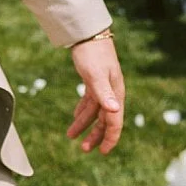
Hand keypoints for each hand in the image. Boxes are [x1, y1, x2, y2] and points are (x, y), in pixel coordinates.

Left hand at [66, 37, 125, 153]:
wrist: (88, 33)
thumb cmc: (93, 52)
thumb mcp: (96, 74)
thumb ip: (103, 93)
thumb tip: (114, 111)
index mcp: (115, 93)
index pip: (114, 121)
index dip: (110, 138)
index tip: (102, 152)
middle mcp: (111, 92)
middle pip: (104, 120)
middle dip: (95, 135)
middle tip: (83, 149)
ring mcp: (102, 86)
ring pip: (94, 112)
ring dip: (84, 124)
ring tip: (71, 136)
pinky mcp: (93, 80)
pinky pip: (89, 101)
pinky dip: (82, 111)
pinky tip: (75, 117)